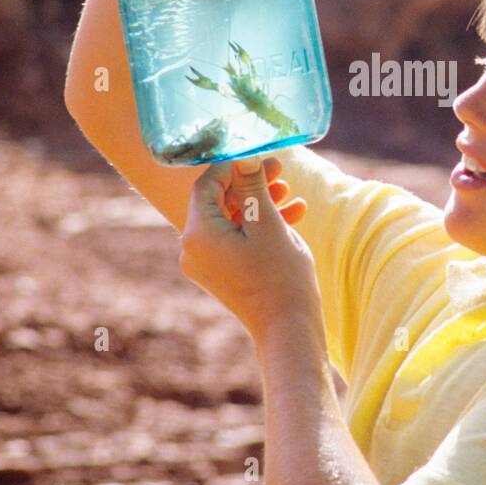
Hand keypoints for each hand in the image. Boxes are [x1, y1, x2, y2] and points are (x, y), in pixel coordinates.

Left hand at [178, 154, 321, 345]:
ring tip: (290, 192)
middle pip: (219, 201)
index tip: (259, 156)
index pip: (207, 184)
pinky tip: (292, 215)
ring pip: (230, 219)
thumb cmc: (280, 276)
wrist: (287, 328)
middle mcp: (193, 248)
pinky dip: (258, 226)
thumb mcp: (268, 223)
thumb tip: (245, 157)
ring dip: (259, 203)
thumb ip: (253, 186)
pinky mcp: (220, 273)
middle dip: (250, 184)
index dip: (233, 166)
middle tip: (279, 169)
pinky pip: (235, 239)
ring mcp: (205, 263)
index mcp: (197, 234)